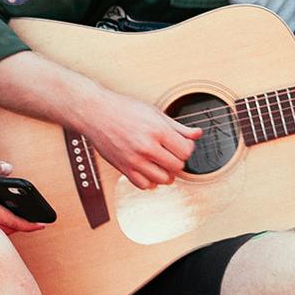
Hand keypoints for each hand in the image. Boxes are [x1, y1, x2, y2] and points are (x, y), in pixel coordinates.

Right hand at [78, 88, 198, 189]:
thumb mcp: (155, 113)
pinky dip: (150, 181)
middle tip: (172, 153)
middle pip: (177, 166)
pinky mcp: (124, 168)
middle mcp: (147, 147)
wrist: (97, 113)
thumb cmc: (124, 109)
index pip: (186, 151)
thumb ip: (178, 127)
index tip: (182, 145)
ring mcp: (135, 160)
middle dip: (178, 161)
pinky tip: (149, 170)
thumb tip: (197, 134)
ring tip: (162, 163)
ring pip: (163, 179)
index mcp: (157, 131)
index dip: (187, 148)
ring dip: (166, 173)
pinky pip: (144, 185)